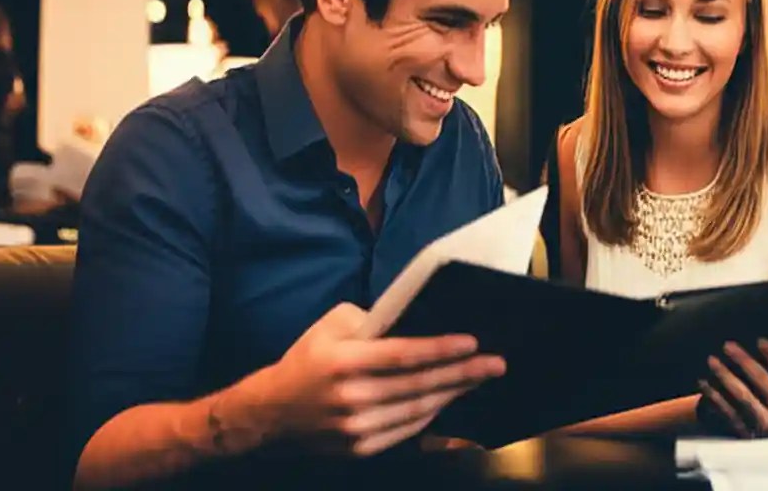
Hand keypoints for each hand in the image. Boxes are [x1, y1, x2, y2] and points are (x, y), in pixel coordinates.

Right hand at [233, 303, 504, 456]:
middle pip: (419, 385)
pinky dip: (433, 417)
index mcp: (344, 362)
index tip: (473, 342)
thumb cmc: (307, 360)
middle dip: (462, 373)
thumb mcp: (331, 325)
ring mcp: (356, 428)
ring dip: (453, 394)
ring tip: (480, 379)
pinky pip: (407, 432)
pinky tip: (451, 400)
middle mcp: (352, 397)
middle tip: (496, 363)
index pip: (403, 355)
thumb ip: (372, 319)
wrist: (272, 413)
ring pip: (418, 411)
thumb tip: (414, 318)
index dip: (441, 349)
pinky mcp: (360, 449)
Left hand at [696, 338, 767, 437]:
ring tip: (712, 361)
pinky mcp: (749, 435)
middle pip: (762, 381)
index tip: (760, 341)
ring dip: (725, 375)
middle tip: (728, 346)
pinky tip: (705, 384)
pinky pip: (728, 413)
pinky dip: (714, 397)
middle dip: (745, 361)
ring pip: (743, 395)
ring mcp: (766, 425)